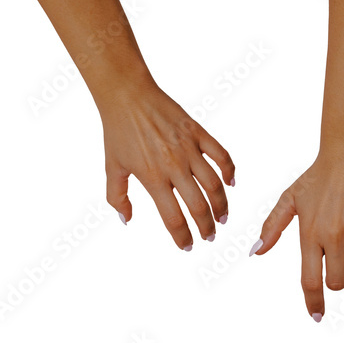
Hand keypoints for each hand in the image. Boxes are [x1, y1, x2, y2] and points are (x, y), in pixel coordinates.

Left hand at [101, 80, 234, 250]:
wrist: (128, 96)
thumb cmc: (118, 132)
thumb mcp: (112, 167)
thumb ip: (117, 197)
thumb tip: (126, 220)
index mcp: (152, 177)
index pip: (173, 218)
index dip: (183, 237)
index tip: (188, 246)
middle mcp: (173, 165)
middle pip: (199, 206)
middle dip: (207, 227)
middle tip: (210, 236)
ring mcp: (189, 149)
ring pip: (214, 185)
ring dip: (222, 205)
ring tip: (223, 217)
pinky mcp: (198, 133)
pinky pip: (221, 156)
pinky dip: (229, 171)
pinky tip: (231, 183)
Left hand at [250, 152, 343, 322]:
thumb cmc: (318, 177)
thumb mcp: (289, 199)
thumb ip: (272, 227)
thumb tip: (256, 252)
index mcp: (310, 233)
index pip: (311, 280)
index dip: (314, 303)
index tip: (317, 317)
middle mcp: (334, 236)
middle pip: (338, 282)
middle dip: (336, 279)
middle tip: (335, 259)